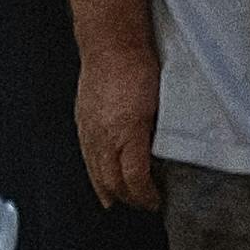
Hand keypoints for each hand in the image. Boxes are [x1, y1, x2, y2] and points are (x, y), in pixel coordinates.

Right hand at [76, 54, 160, 211]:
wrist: (110, 45)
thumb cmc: (138, 67)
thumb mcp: (161, 104)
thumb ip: (161, 133)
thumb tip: (167, 155)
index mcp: (127, 133)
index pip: (134, 180)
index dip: (146, 196)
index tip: (157, 201)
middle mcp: (104, 138)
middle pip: (112, 183)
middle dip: (129, 198)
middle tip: (144, 204)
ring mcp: (89, 132)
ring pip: (96, 174)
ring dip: (109, 191)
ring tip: (120, 200)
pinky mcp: (82, 124)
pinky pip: (86, 159)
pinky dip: (94, 175)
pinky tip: (99, 178)